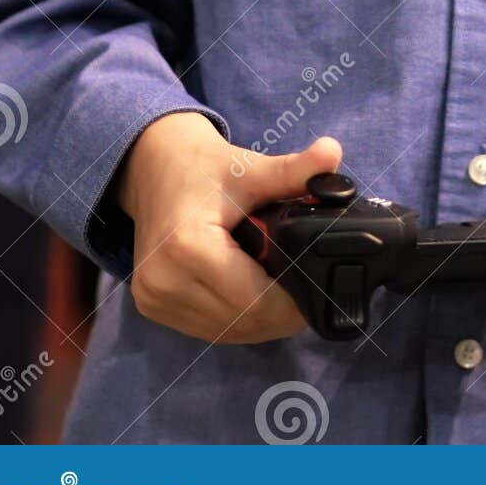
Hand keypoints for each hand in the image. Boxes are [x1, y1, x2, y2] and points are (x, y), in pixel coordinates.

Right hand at [117, 109, 342, 343]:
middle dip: (283, 312)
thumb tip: (334, 153)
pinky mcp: (151, 307)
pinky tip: (256, 295)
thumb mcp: (250, 168)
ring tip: (286, 290)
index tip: (322, 287)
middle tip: (311, 288)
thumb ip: (294, 170)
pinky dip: (238, 319)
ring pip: (228, 332)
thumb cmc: (203, 167)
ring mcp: (154, 299)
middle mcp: (164, 281)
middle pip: (244, 322)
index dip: (294, 301)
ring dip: (262, 320)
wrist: (153, 167)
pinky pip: (210, 328)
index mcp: (186, 247)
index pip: (255, 301)